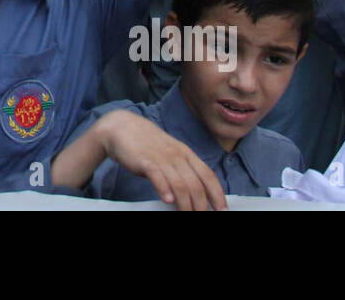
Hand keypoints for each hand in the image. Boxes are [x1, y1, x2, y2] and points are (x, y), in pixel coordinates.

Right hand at [95, 110, 226, 209]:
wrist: (121, 127)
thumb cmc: (146, 144)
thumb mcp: (170, 153)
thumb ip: (182, 169)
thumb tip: (196, 191)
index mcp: (186, 153)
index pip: (208, 175)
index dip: (217, 193)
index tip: (222, 209)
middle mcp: (176, 155)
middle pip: (196, 184)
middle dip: (202, 205)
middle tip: (202, 217)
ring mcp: (161, 157)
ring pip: (180, 184)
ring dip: (186, 204)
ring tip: (186, 215)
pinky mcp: (144, 161)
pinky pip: (157, 175)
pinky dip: (164, 188)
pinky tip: (167, 200)